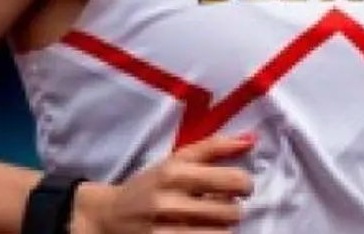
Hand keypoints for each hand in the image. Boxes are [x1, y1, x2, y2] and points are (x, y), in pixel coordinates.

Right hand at [75, 132, 255, 231]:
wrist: (110, 214)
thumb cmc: (151, 183)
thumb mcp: (177, 159)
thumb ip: (215, 147)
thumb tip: (252, 138)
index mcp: (175, 172)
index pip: (232, 180)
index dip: (245, 184)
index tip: (241, 187)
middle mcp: (169, 201)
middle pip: (231, 212)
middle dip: (234, 209)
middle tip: (225, 206)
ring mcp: (165, 230)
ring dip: (223, 228)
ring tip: (213, 220)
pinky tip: (201, 230)